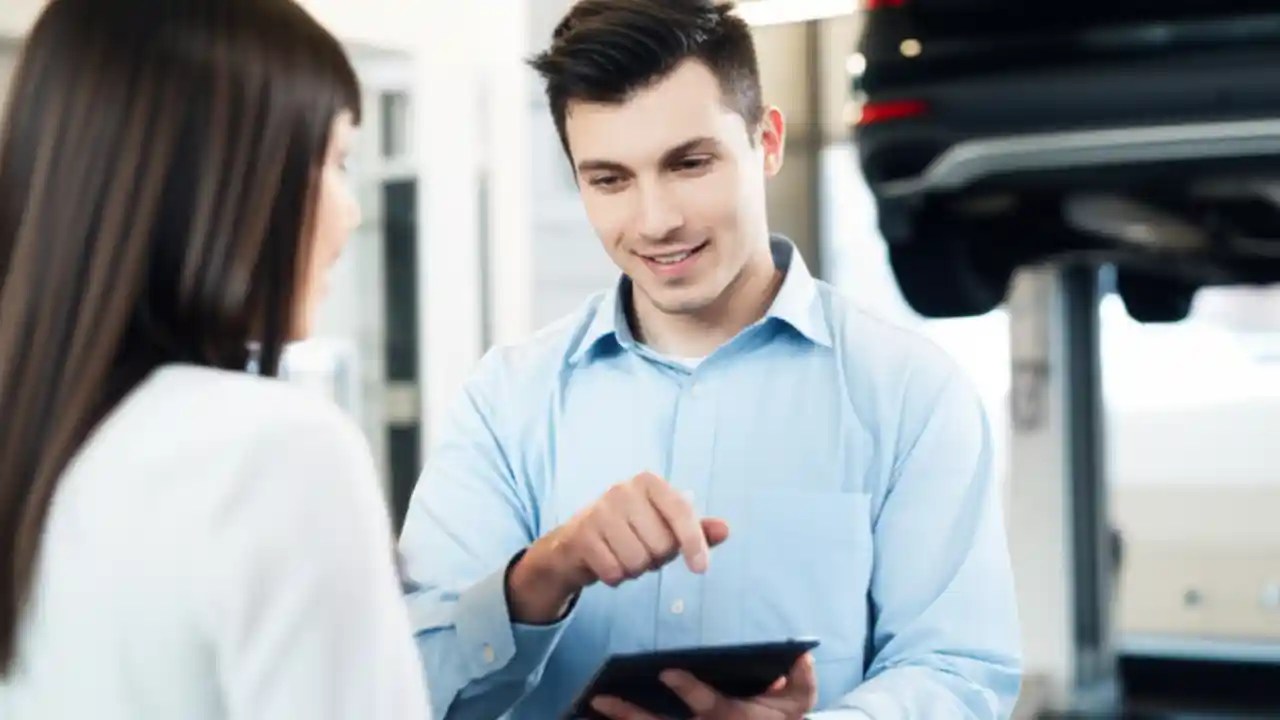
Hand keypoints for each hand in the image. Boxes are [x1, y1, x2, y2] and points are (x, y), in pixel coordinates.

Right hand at [507, 472, 729, 622]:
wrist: (577, 543)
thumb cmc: (630, 531)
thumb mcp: (665, 528)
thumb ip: (695, 529)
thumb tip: (725, 530)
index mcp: (649, 482)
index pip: (681, 512)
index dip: (694, 542)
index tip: (701, 569)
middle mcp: (622, 489)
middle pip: (661, 544)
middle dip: (656, 558)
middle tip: (641, 549)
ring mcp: (599, 510)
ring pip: (638, 561)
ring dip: (635, 570)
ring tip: (623, 555)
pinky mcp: (581, 535)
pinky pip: (614, 572)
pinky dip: (615, 577)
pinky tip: (607, 562)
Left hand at [591, 652, 818, 719]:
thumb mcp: (798, 704)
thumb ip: (800, 681)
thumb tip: (800, 656)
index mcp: (729, 716)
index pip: (707, 704)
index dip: (688, 690)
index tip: (668, 671)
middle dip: (629, 714)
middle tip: (600, 697)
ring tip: (588, 708)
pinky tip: (594, 717)